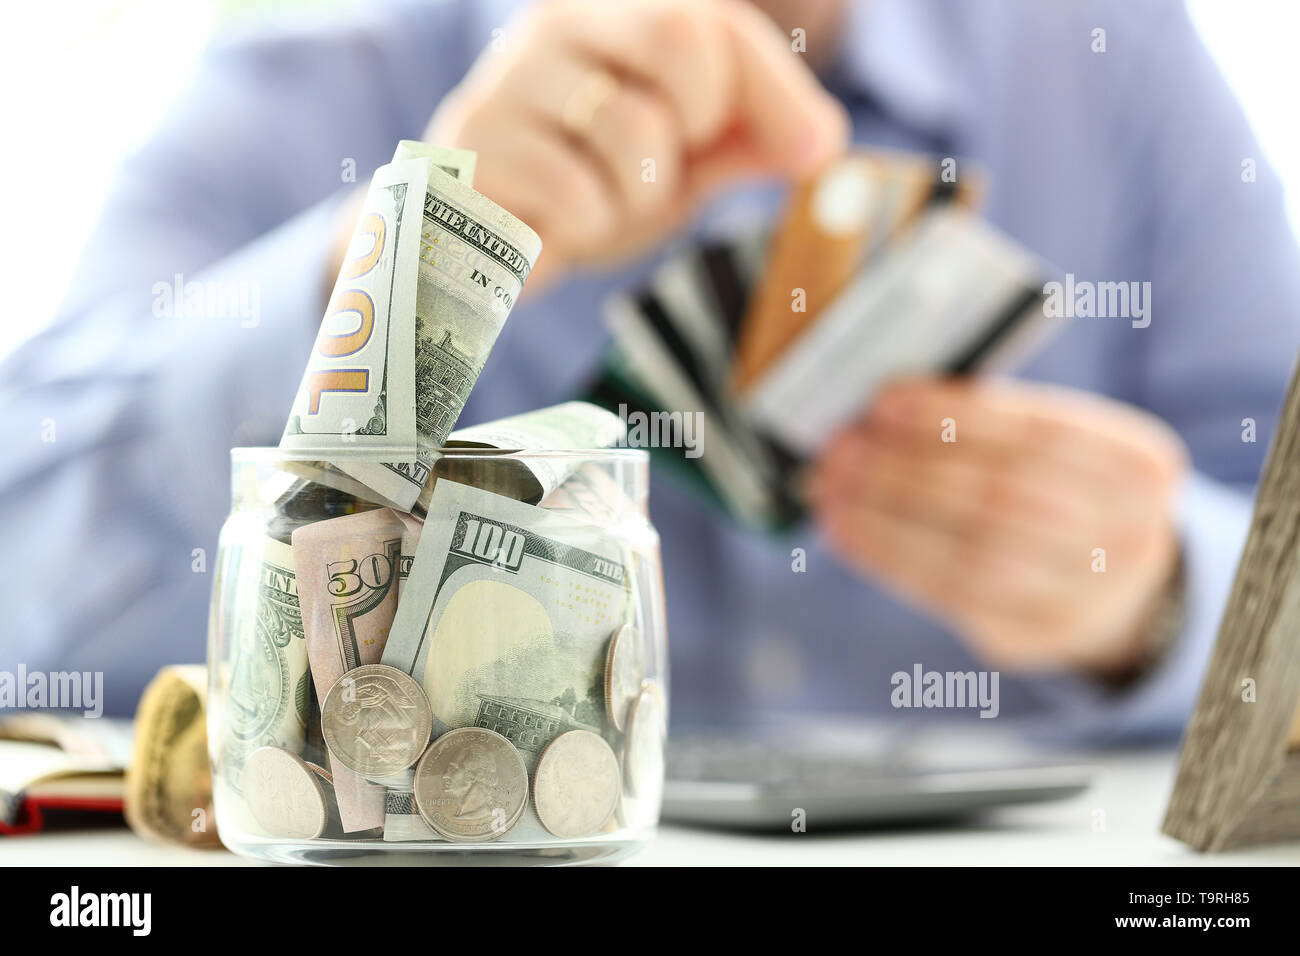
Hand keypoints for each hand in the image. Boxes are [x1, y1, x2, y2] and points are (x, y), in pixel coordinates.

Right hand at [422, 0, 848, 290]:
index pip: (715, 25)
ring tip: (604, 204)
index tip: (814, 151)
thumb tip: (822, 144)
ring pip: (634, 130)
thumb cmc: (583, 180)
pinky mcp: (473, 146)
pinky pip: (576, 195)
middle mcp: (559, 24)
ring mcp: (510, 80)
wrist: (470, 232)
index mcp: (616, 13)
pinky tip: (557, 225)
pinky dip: (589, 228)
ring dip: (641, 196)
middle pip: (678, 37)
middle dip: (700, 124)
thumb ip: (742, 140)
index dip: (777, 91)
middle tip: (673, 167)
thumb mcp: (678, 158)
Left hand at [806, 378, 1188, 678]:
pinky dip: (887, 558)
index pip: (1043, 431)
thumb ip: (992, 425)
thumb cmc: (1065, 491)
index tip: (883, 401)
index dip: (956, 415)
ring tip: (832, 489)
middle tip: (841, 447)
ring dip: (885, 517)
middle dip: (907, 468)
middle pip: (1001, 495)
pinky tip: (846, 531)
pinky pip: (949, 594)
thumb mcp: (1061, 447)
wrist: (1119, 589)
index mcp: (1140, 465)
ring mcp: (1085, 595)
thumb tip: (881, 413)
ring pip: (970, 553)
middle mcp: (1127, 534)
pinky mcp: (1033, 635)